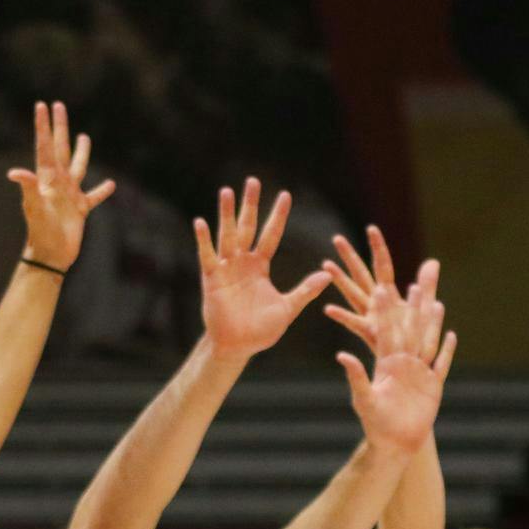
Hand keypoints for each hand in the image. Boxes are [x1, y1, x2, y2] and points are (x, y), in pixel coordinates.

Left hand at [8, 100, 115, 271]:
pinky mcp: (80, 209)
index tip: (42, 105)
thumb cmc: (41, 232)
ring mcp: (70, 194)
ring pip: (78, 166)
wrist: (50, 254)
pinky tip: (111, 184)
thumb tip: (14, 172)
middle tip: (59, 106)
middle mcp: (58, 182)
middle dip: (60, 127)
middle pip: (60, 148)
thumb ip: (28, 187)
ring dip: (82, 151)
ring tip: (85, 136)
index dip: (43, 125)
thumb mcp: (34, 208)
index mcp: (47, 178)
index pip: (45, 145)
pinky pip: (94, 196)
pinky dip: (102, 191)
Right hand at [194, 177, 328, 356]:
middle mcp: (243, 262)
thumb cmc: (261, 330)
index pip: (271, 235)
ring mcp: (226, 269)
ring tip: (227, 191)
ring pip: (227, 235)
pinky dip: (204, 240)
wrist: (238, 347)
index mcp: (260, 266)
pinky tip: (200, 222)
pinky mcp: (212, 279)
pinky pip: (208, 256)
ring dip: (226, 214)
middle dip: (250, 205)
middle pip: (247, 227)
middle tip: (253, 180)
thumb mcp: (288, 308)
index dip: (278, 216)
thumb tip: (327, 275)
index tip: (285, 195)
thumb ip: (305, 290)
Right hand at [319, 225, 415, 354]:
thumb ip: (427, 285)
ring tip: (326, 264)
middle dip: (350, 256)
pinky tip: (329, 309)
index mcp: (387, 295)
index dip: (378, 247)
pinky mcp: (371, 333)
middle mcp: (375, 303)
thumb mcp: (423, 307)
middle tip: (336, 238)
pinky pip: (355, 324)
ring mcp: (371, 316)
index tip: (371, 228)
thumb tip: (433, 262)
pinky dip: (342, 316)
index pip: (382, 265)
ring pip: (354, 293)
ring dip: (341, 279)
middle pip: (361, 274)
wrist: (410, 365)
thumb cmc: (415, 338)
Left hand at [337, 275, 454, 456]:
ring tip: (437, 303)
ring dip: (433, 325)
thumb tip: (342, 355)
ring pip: (428, 343)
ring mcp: (420, 374)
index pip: (387, 332)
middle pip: (410, 332)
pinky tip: (452, 335)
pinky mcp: (433, 386)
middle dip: (413, 310)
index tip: (384, 289)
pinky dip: (447, 352)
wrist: (395, 444)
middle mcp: (404, 365)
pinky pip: (441, 365)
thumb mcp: (364, 398)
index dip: (386, 312)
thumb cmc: (375, 424)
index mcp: (387, 364)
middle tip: (417, 285)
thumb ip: (356, 376)